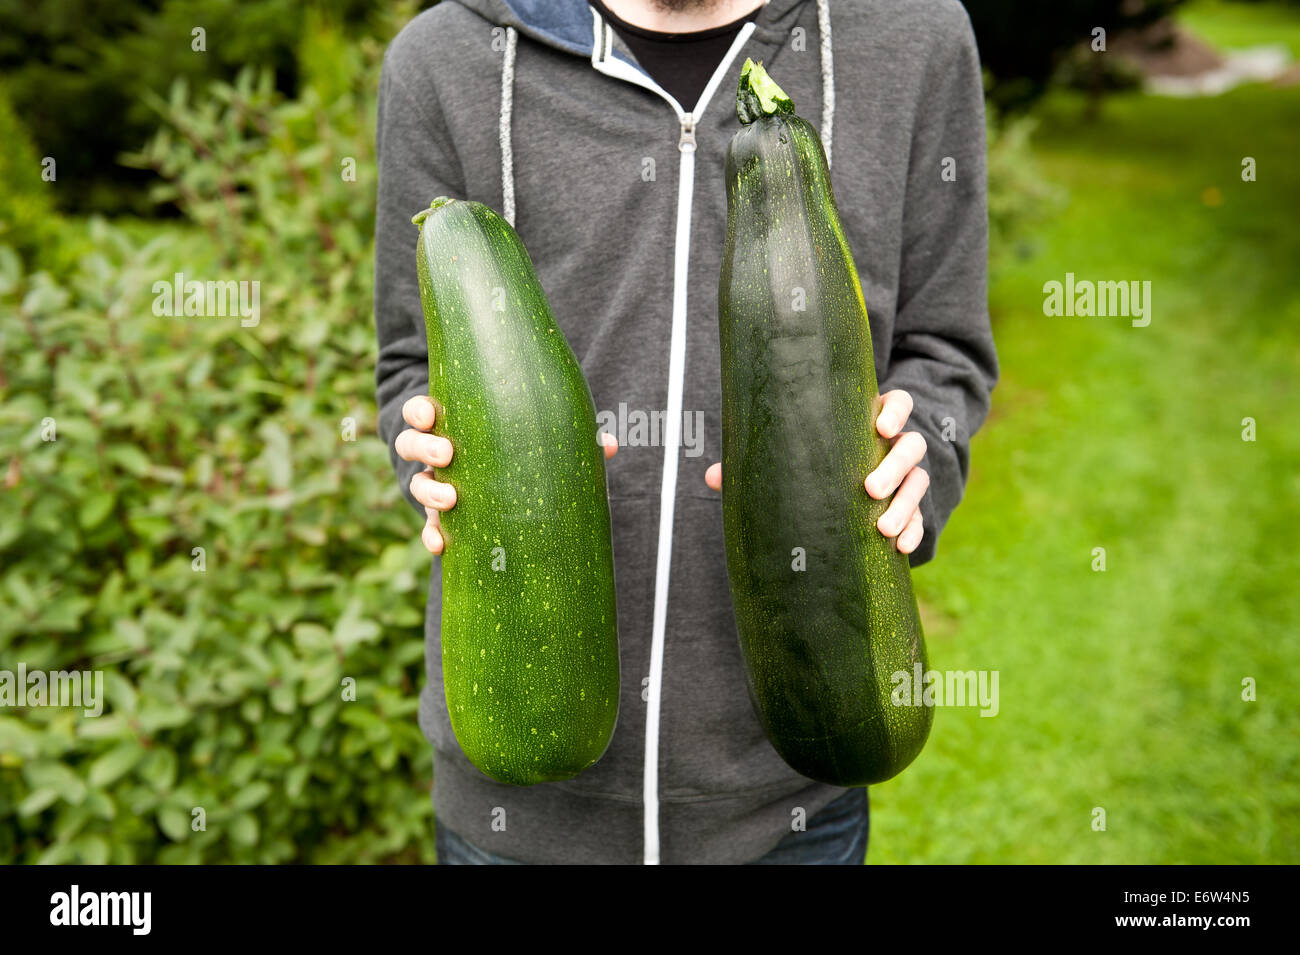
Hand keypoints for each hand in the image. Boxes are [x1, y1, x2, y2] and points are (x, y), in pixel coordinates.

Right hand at [396, 395, 617, 555]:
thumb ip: (568, 438)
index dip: (420, 411)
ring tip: (451, 498)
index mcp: (454, 426)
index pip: (421, 412)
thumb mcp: (535, 439)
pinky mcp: (442, 522)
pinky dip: (432, 537)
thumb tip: (607, 445)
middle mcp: (437, 456)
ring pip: (417, 485)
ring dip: (428, 490)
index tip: (432, 413)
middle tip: (447, 453)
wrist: (501, 496)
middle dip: (425, 447)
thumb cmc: (518, 451)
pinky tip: (442, 546)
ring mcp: (436, 489)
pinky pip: (430, 530)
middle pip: (411, 444)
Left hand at [703, 388, 928, 554]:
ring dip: (905, 504)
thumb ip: (757, 465)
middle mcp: (894, 447)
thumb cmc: (812, 467)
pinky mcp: (911, 510)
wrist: (842, 500)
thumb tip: (710, 476)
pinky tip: (899, 548)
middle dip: (893, 466)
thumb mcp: (791, 462)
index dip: (895, 411)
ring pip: (918, 482)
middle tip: (868, 488)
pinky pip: (920, 519)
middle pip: (911, 446)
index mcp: (867, 424)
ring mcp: (906, 479)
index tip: (880, 427)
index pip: (897, 403)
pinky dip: (914, 532)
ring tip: (882, 528)